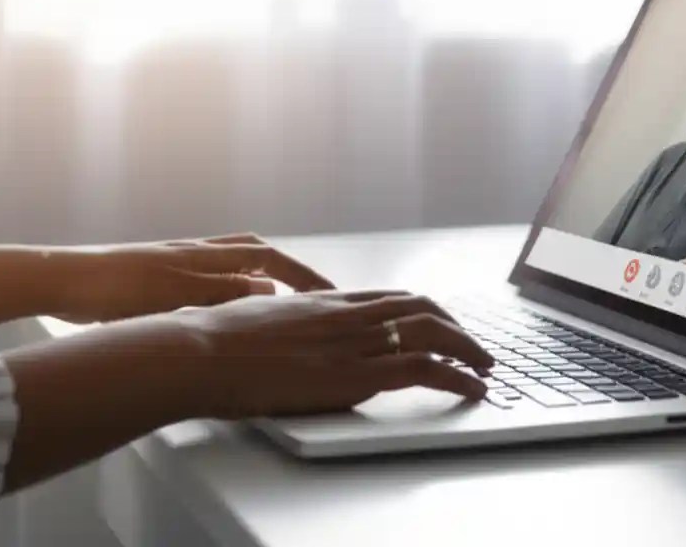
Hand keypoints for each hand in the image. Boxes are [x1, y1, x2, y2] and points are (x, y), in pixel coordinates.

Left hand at [56, 233, 335, 322]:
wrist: (63, 280)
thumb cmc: (115, 290)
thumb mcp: (176, 296)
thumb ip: (224, 293)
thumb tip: (273, 293)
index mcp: (206, 257)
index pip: (271, 261)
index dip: (304, 278)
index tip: (333, 294)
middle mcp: (197, 253)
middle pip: (257, 253)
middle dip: (290, 273)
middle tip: (314, 294)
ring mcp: (177, 261)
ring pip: (233, 263)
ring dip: (260, 277)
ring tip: (278, 299)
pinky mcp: (158, 274)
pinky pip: (210, 277)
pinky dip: (231, 288)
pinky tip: (224, 308)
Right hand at [177, 290, 494, 416]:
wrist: (199, 353)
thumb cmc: (210, 343)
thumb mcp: (248, 320)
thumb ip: (272, 323)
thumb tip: (266, 327)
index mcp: (322, 303)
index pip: (386, 298)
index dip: (420, 309)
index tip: (437, 320)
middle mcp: (345, 315)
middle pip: (419, 307)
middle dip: (453, 324)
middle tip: (472, 344)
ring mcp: (353, 342)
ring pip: (432, 331)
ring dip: (467, 348)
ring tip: (486, 366)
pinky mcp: (356, 373)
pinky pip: (424, 368)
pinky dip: (458, 376)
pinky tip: (472, 387)